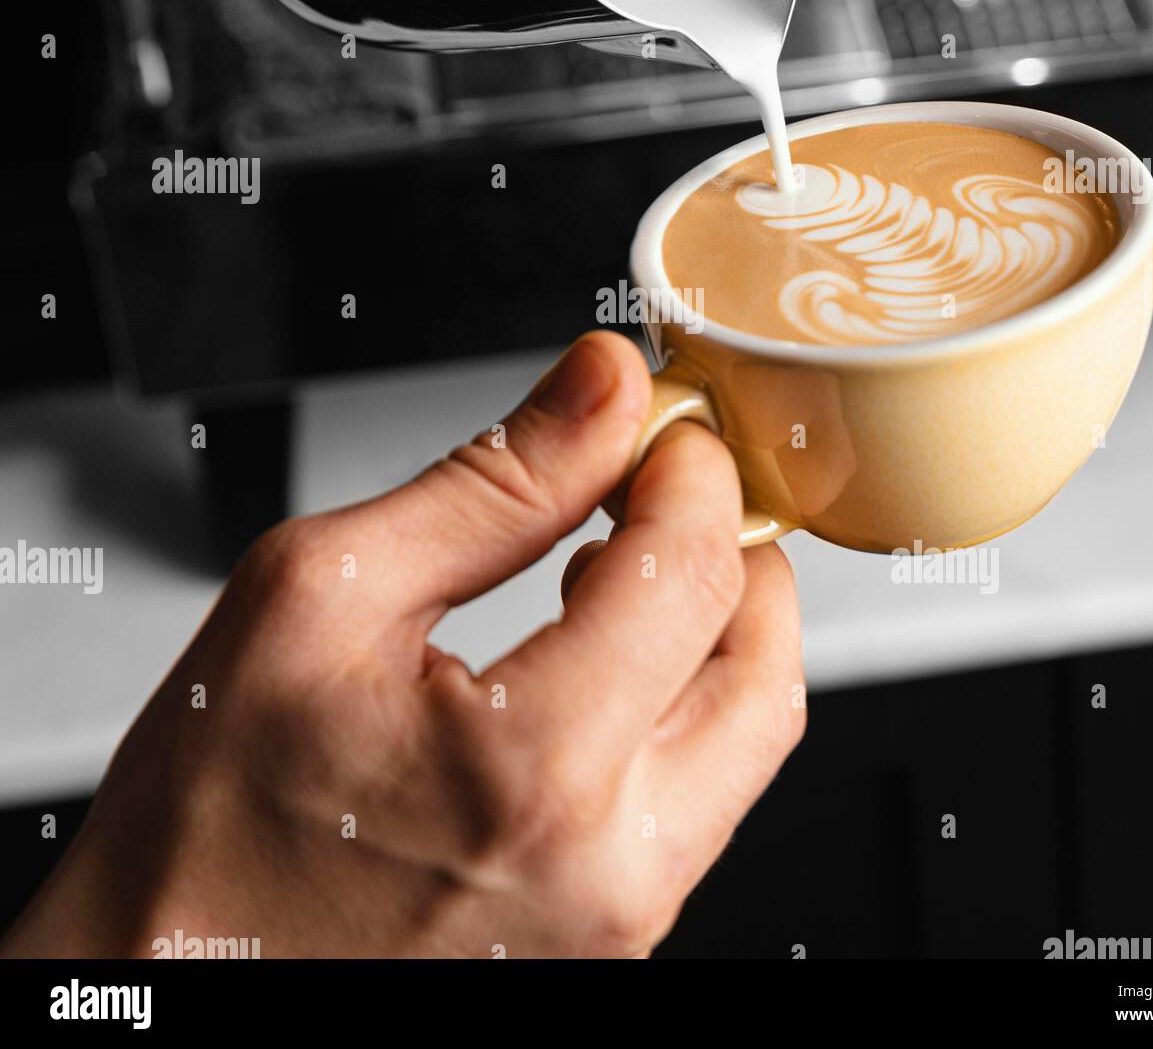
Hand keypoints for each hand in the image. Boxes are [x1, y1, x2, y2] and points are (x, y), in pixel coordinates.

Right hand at [1, 333, 804, 958]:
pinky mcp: (608, 938)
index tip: (658, 426)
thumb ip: (491, 484)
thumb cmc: (204, 823)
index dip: (690, 470)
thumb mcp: (322, 596)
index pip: (692, 573)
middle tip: (664, 485)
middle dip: (731, 546)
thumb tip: (601, 389)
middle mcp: (608, 868)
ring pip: (746, 737)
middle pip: (765, 665)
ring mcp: (618, 920)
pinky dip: (675, 703)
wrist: (165, 986)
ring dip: (709, 624)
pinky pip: (696, 800)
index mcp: (534, 771)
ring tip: (618, 562)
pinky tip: (595, 658)